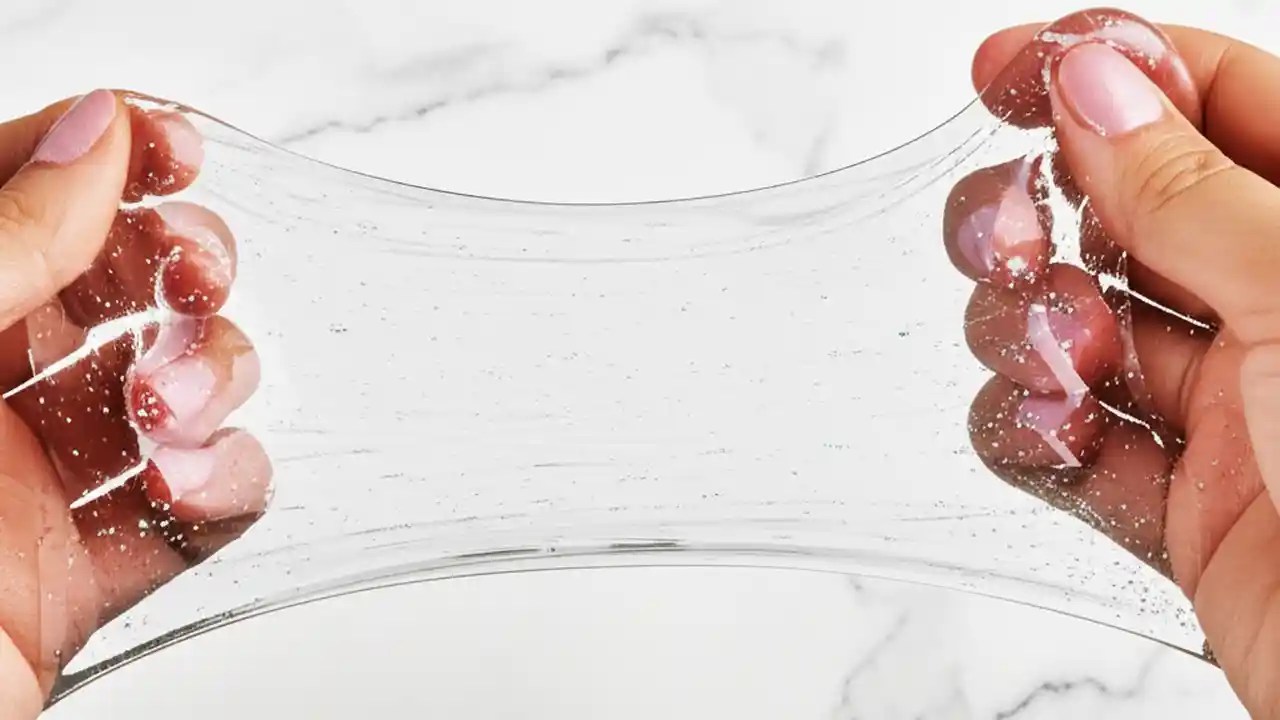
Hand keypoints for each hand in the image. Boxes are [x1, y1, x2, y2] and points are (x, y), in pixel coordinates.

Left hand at [0, 91, 269, 717]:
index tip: (173, 145)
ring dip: (208, 384)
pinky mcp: (73, 587)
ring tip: (177, 412)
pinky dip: (221, 486)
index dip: (94, 157)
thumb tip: (93, 137)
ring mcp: (17, 496)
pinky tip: (192, 482)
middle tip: (197, 279)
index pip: (6, 203)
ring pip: (163, 392)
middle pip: (106, 291)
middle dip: (176, 271)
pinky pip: (185, 512)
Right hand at [946, 8, 1279, 717]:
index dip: (1103, 73)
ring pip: (1077, 334)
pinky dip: (1036, 436)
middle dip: (1042, 222)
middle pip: (1118, 222)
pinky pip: (1068, 453)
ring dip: (1034, 337)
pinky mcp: (1185, 514)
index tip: (1002, 68)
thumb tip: (1092, 83)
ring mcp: (1232, 415)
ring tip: (1063, 360)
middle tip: (1012, 238)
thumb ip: (1190, 187)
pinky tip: (1058, 433)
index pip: (1211, 106)